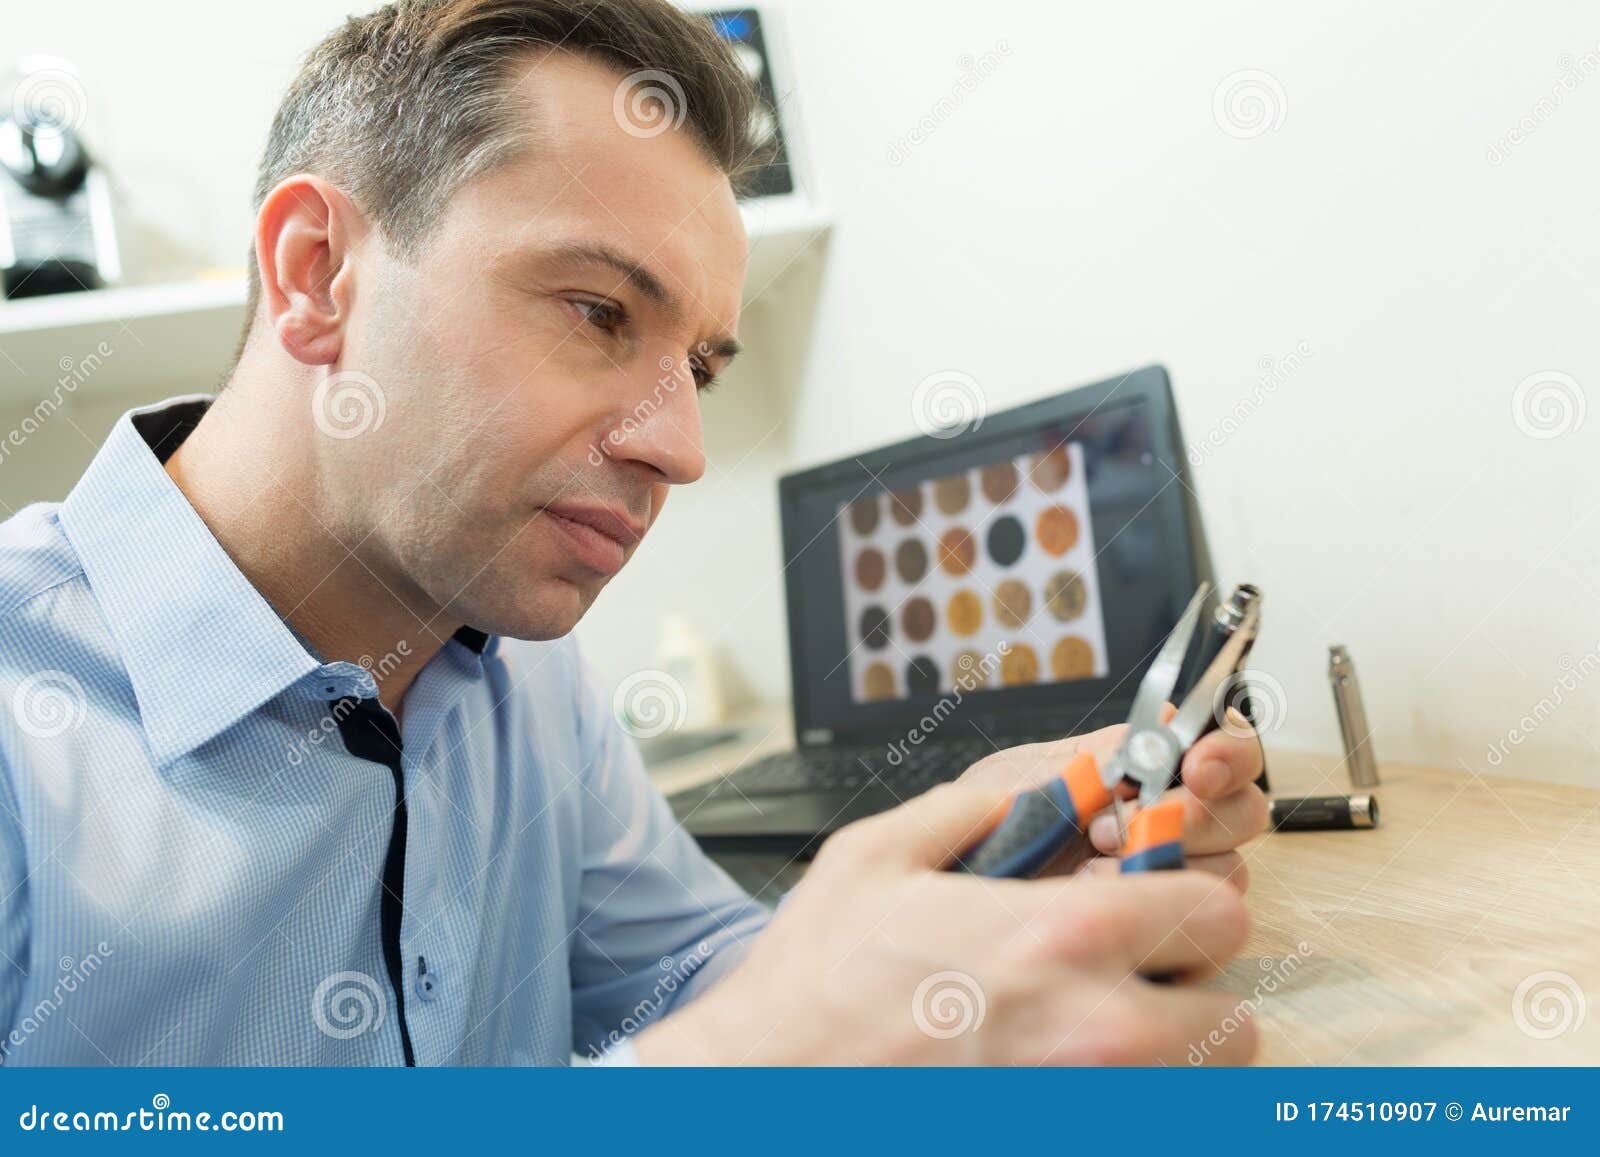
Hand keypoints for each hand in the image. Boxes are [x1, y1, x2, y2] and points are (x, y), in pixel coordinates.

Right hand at [633, 778, 1254, 1065]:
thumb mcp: (877, 855)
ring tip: (1108, 1033)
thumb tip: (1020, 797)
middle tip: (1142, 979)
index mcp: (1062, 935)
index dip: (1191, 900)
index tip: (1161, 906)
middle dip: (1196, 990)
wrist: (767, 1091)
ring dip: (1172, 1055)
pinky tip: (1066, 1074)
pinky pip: (1147, 1119)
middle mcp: (1097, 1029)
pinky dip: (1128, 1096)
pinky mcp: (1069, 1140)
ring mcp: (1091, 1104)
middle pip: (1234, 1017)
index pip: (1218, 910)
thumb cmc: (813, 991)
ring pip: (1199, 1085)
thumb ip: (968, 807)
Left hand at [956, 707, 1268, 889]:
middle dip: (1192, 817)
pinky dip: (1150, 907)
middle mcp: (1180, 812)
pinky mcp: (1170, 921)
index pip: (1228, 742)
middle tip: (1111, 826)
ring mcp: (1178, 870)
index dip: (1229, 751)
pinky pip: (1198, 919)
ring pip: (1227, 870)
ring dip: (1164, 865)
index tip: (1197, 767)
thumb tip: (1152, 736)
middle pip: (1244, 809)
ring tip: (1089, 863)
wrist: (969, 876)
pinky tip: (1092, 895)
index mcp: (1152, 760)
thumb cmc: (995, 819)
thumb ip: (1094, 758)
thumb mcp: (1028, 776)